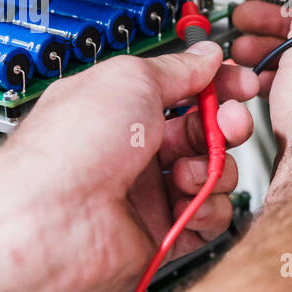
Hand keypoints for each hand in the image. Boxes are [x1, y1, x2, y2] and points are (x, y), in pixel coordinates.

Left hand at [3, 42, 258, 291]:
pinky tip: (192, 202)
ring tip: (188, 171)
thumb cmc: (71, 147)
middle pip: (206, 135)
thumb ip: (178, 69)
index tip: (240, 83)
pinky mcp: (163, 236)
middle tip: (229, 123)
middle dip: (226, 126)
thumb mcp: (131, 79)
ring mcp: (150, 197)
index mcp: (124, 114)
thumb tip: (206, 56)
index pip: (186, 96)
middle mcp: (137, 155)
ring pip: (214, 177)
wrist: (51, 217)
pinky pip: (209, 220)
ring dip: (214, 168)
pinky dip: (210, 209)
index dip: (218, 88)